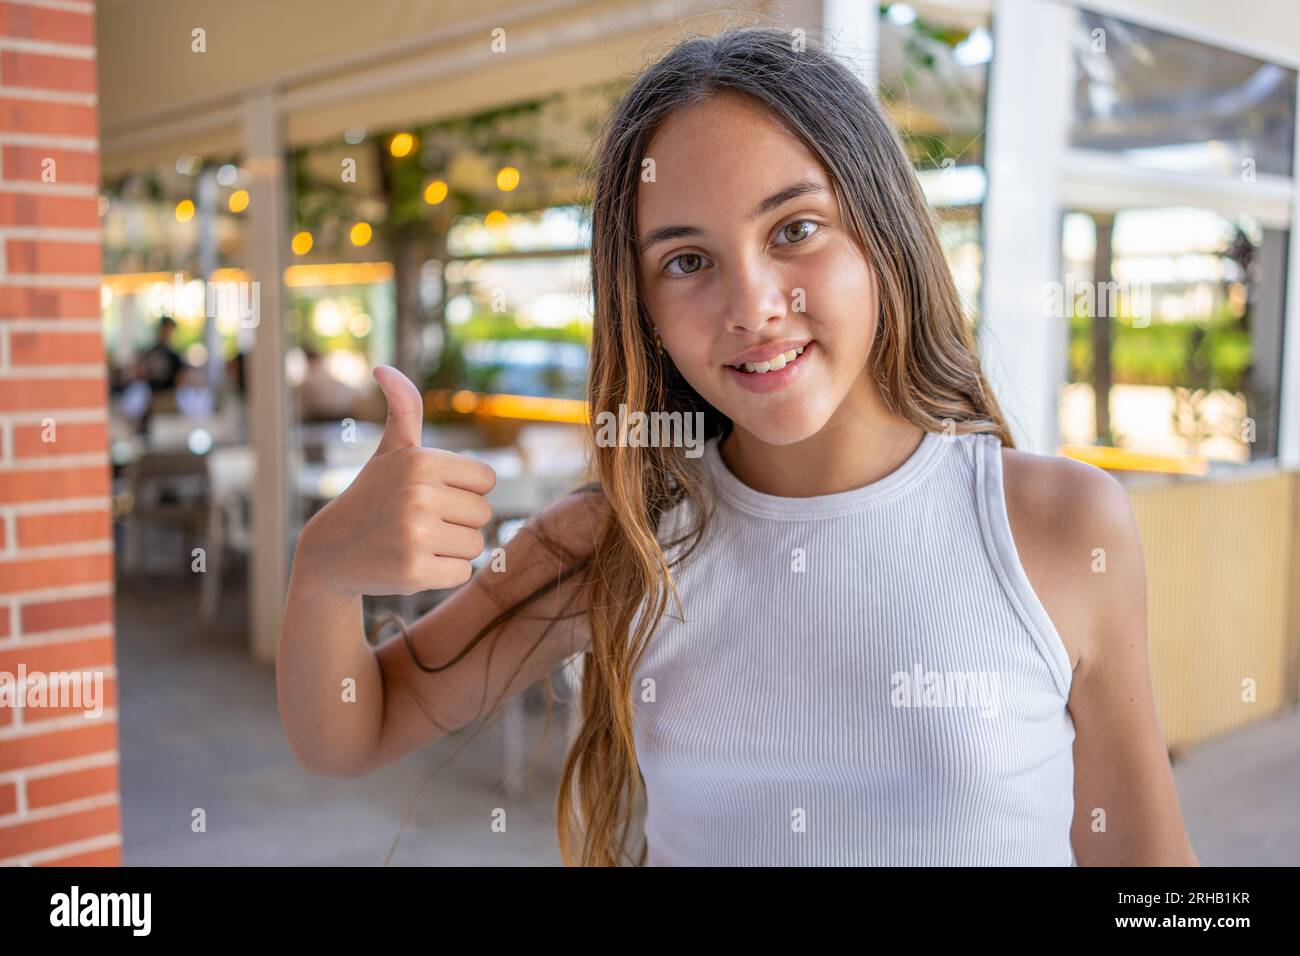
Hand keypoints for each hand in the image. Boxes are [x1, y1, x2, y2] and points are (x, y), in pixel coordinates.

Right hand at [298, 365, 495, 596]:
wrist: (331, 552)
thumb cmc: (373, 496)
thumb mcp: (390, 451)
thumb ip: (404, 410)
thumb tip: (384, 368)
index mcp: (421, 461)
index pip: (486, 480)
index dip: (463, 490)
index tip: (430, 494)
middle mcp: (418, 494)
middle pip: (483, 514)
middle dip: (457, 521)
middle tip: (418, 522)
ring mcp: (416, 534)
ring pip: (476, 545)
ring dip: (452, 548)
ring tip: (415, 541)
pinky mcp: (414, 572)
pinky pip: (462, 572)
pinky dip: (443, 573)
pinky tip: (413, 564)